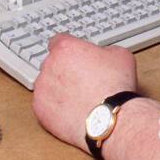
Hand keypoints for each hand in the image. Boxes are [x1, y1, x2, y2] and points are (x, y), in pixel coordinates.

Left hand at [33, 34, 138, 149]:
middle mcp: (49, 65)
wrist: (109, 118)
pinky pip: (44, 104)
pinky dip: (54, 108)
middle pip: (52, 64)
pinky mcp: (39, 108)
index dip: (68, 50)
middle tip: (80, 81)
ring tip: (77, 99)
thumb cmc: (115, 88)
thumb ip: (104, 51)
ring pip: (46, 85)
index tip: (74, 58)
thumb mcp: (120, 55)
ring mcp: (42, 87)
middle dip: (63, 71)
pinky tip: (70, 111)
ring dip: (58, 89)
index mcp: (66, 48)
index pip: (58, 41)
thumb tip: (103, 55)